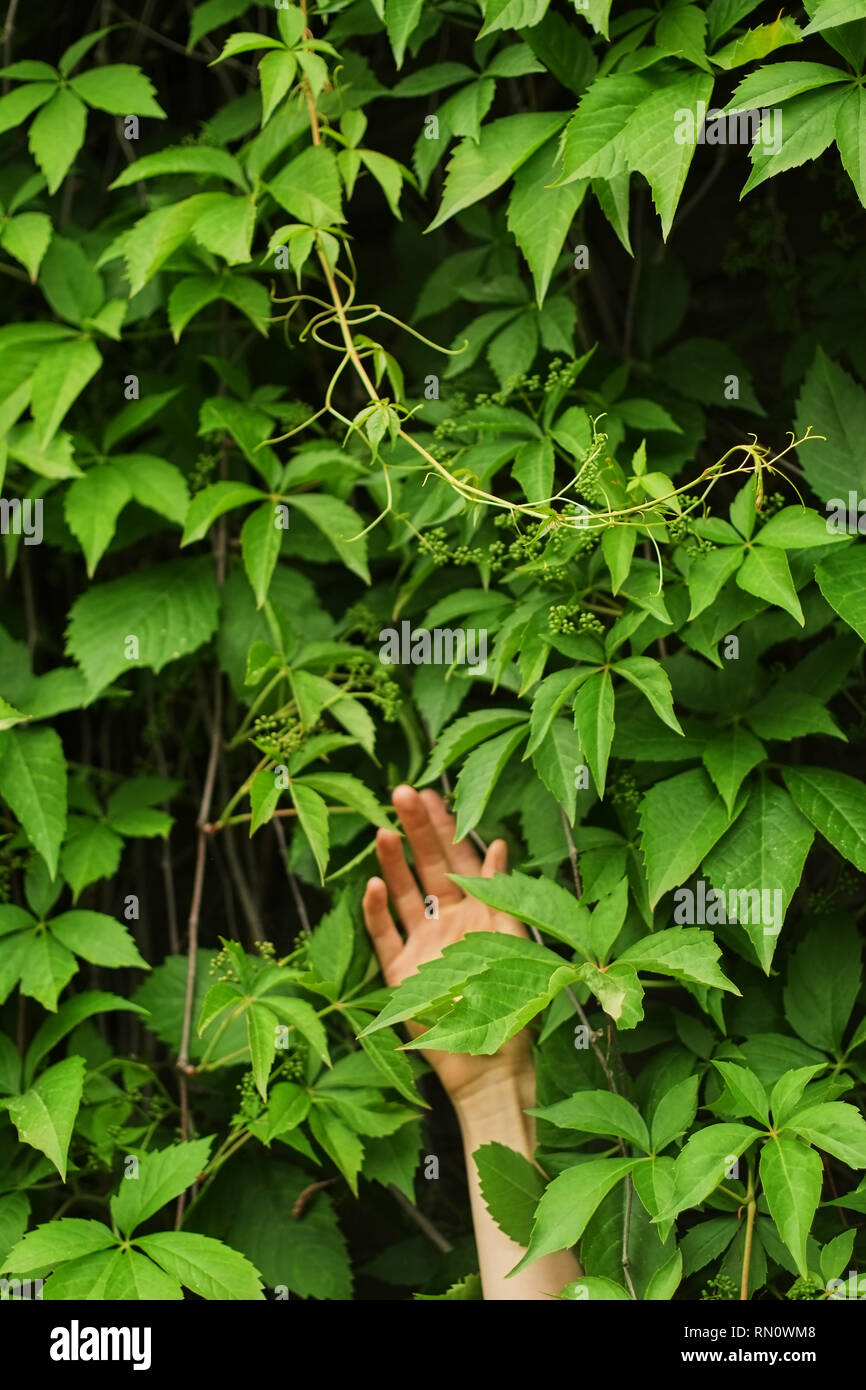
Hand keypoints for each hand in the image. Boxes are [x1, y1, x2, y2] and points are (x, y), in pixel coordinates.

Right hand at [362, 785, 531, 1102]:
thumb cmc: (512, 1003)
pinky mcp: (400, 973)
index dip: (444, 826)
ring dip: (392, 862)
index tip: (430, 791)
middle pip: (426, 866)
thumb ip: (503, 892)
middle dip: (415, 830)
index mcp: (477, 910)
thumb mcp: (514, 939)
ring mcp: (421, 945)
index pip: (457, 857)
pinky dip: (376, 911)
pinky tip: (371, 885)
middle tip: (400, 792)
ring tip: (383, 830)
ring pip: (402, 893)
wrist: (492, 1063)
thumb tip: (500, 843)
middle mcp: (447, 921)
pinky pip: (384, 936)